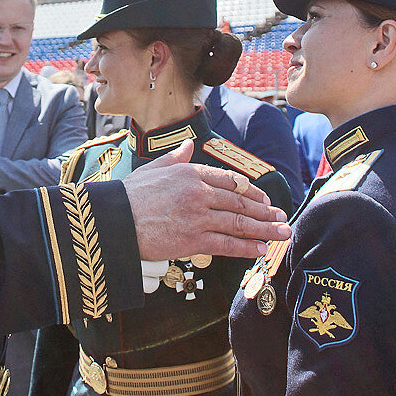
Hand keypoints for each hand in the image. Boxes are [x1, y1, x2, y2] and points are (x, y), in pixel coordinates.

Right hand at [123, 140, 290, 260]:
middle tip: (282, 218)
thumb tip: (188, 145)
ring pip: (239, 223)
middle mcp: (198, 192)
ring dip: (264, 229)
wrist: (114, 221)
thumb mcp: (153, 168)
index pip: (230, 181)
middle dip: (265, 211)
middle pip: (240, 202)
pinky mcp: (193, 240)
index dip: (251, 191)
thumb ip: (176, 158)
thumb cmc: (129, 195)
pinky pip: (227, 244)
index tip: (264, 199)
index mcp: (190, 172)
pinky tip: (261, 250)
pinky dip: (246, 247)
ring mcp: (198, 216)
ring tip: (281, 233)